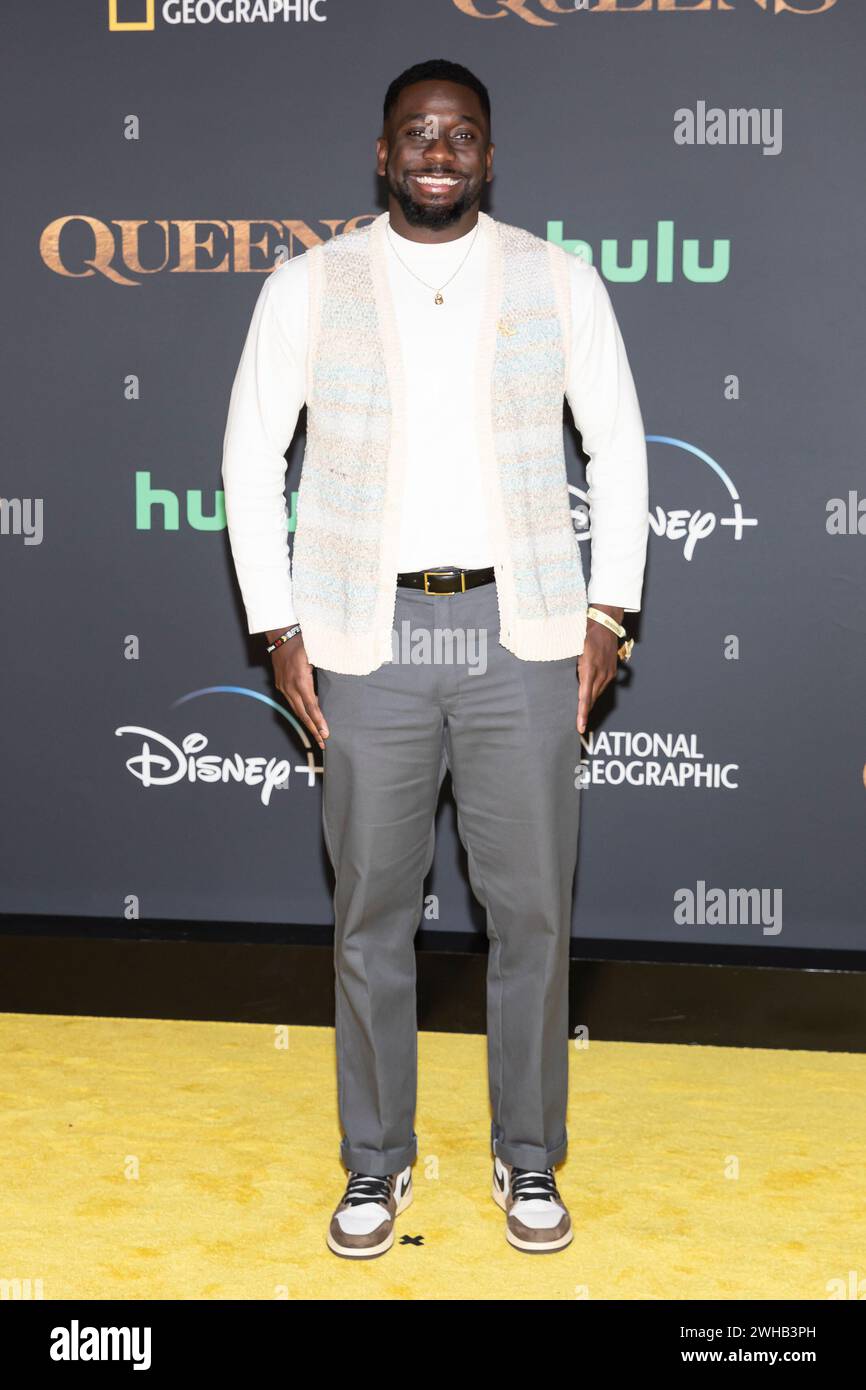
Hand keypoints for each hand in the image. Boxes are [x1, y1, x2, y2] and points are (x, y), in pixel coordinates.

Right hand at [267, 631, 329, 750]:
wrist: (280, 636)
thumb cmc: (301, 641)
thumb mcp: (316, 652)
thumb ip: (327, 666)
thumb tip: (344, 675)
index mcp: (300, 680)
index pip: (311, 706)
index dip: (318, 721)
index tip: (325, 733)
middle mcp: (290, 687)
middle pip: (303, 713)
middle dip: (313, 729)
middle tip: (323, 743)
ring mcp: (284, 687)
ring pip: (296, 710)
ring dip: (307, 724)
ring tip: (316, 736)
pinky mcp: (281, 685)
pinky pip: (292, 703)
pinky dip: (301, 713)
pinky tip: (307, 719)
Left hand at [576, 605, 623, 734]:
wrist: (606, 622)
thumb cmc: (586, 631)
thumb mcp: (572, 645)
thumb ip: (566, 662)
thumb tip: (553, 672)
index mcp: (590, 668)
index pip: (585, 697)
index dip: (582, 713)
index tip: (580, 727)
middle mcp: (601, 673)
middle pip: (592, 699)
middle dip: (584, 712)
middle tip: (576, 725)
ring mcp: (609, 672)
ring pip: (597, 694)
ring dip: (589, 702)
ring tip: (580, 712)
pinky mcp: (612, 670)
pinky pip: (602, 686)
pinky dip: (594, 691)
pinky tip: (588, 693)